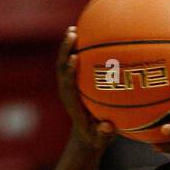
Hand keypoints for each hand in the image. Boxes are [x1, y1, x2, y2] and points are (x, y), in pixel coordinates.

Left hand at [56, 27, 114, 148]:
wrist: (86, 136)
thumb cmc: (96, 138)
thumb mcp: (101, 140)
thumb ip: (103, 134)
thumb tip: (107, 126)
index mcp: (72, 103)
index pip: (68, 84)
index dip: (70, 71)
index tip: (75, 57)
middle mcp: (67, 91)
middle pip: (62, 68)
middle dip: (65, 51)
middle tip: (73, 34)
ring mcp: (69, 86)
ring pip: (65, 63)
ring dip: (67, 46)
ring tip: (74, 29)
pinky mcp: (74, 83)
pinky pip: (73, 63)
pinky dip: (76, 50)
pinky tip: (85, 36)